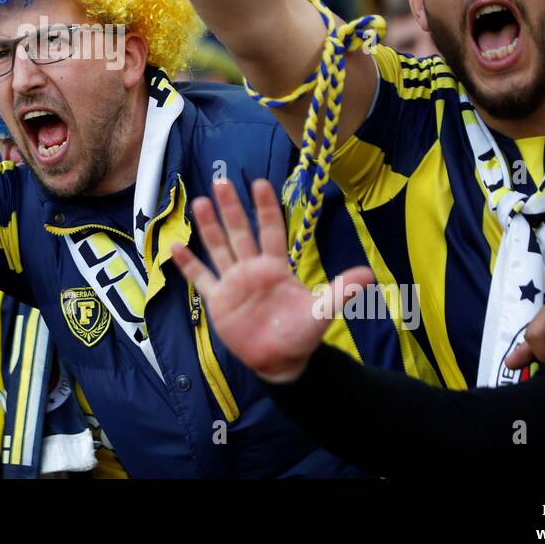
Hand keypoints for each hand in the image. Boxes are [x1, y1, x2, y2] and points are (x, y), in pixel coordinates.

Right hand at [171, 178, 372, 382]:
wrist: (280, 362)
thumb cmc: (301, 334)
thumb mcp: (322, 312)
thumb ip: (341, 291)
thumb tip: (369, 274)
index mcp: (276, 267)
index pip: (271, 231)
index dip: (265, 208)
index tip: (260, 183)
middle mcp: (252, 268)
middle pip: (240, 233)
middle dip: (232, 208)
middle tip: (222, 181)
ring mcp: (233, 282)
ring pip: (219, 248)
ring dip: (209, 227)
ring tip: (200, 202)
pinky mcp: (218, 301)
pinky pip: (201, 279)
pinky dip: (188, 264)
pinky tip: (175, 248)